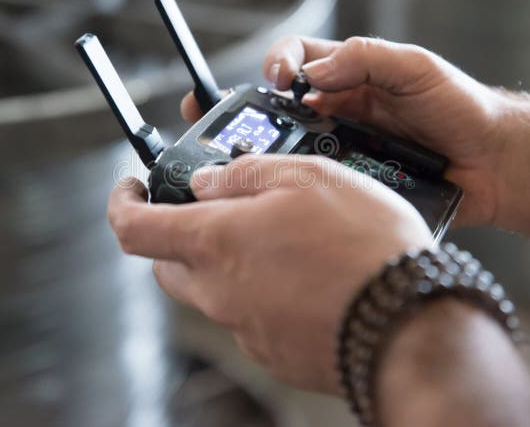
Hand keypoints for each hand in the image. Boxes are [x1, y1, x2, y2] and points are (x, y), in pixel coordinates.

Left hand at [108, 154, 432, 393]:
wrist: (408, 324)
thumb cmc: (364, 245)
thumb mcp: (309, 177)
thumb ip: (246, 175)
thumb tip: (206, 183)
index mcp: (216, 242)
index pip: (133, 229)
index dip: (121, 204)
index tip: (130, 190)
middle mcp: (219, 292)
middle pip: (168, 264)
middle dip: (176, 235)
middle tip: (212, 212)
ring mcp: (244, 329)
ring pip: (210, 292)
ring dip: (226, 264)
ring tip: (278, 240)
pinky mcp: (272, 354)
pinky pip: (248, 319)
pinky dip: (259, 294)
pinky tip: (303, 278)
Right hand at [182, 36, 506, 226]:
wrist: (494, 164)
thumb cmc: (461, 108)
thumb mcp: (416, 67)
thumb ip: (367, 58)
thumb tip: (315, 72)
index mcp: (348, 78)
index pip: (295, 62)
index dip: (275, 65)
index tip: (274, 80)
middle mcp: (337, 114)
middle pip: (276, 112)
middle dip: (241, 116)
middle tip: (209, 122)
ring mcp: (341, 154)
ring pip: (287, 154)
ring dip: (260, 159)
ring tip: (234, 166)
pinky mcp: (349, 189)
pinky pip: (313, 189)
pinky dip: (292, 192)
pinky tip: (278, 198)